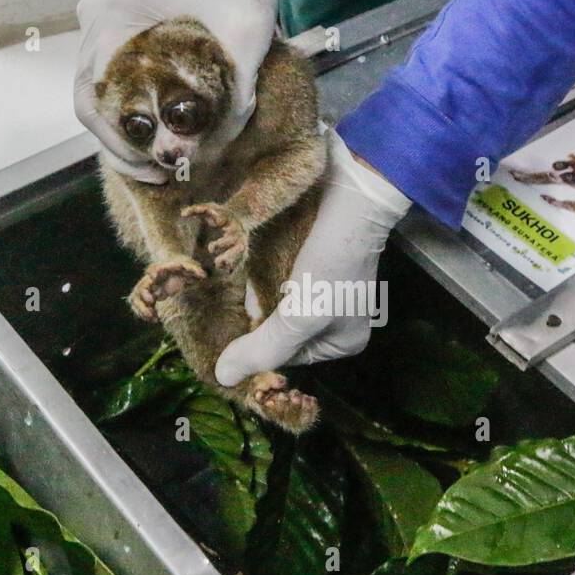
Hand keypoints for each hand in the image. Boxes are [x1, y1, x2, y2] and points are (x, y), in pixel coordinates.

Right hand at [74, 0, 286, 182]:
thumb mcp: (247, 34)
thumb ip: (238, 89)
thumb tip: (217, 144)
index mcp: (113, 11)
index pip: (97, 90)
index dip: (122, 138)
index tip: (158, 162)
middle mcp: (95, 19)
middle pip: (88, 100)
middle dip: (120, 146)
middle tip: (158, 173)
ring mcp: (98, 26)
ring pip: (92, 97)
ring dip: (120, 135)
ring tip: (157, 166)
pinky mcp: (112, 34)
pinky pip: (106, 85)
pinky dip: (126, 116)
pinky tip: (154, 141)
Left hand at [215, 130, 411, 385]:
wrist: (354, 196)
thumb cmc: (333, 264)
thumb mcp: (299, 315)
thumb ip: (262, 348)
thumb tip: (223, 377)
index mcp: (342, 343)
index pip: (287, 358)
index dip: (257, 349)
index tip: (222, 337)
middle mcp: (337, 320)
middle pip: (282, 332)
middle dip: (255, 323)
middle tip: (220, 315)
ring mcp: (327, 290)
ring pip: (278, 306)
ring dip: (255, 299)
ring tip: (227, 293)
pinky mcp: (315, 262)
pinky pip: (281, 281)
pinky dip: (263, 278)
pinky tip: (242, 270)